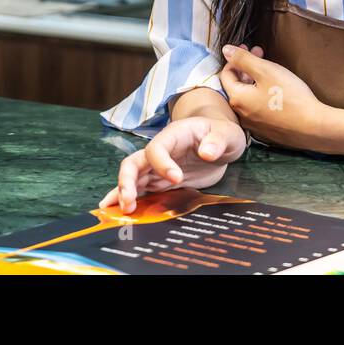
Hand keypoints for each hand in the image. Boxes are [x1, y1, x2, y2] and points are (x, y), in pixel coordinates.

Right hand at [98, 115, 246, 213]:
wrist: (220, 143)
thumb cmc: (222, 134)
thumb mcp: (227, 134)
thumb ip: (217, 141)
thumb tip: (208, 152)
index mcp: (174, 135)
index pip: (156, 148)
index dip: (162, 164)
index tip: (176, 179)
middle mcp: (160, 151)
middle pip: (134, 163)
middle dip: (127, 181)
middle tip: (129, 201)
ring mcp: (157, 167)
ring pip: (133, 178)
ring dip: (124, 193)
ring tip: (118, 211)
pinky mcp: (160, 182)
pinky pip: (141, 190)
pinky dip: (129, 199)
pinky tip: (116, 211)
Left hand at [219, 43, 324, 148]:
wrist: (313, 126)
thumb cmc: (290, 97)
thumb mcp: (266, 70)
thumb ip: (243, 59)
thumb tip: (225, 50)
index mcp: (237, 99)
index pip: (225, 75)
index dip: (235, 59)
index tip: (247, 48)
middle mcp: (241, 115)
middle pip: (236, 86)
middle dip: (246, 67)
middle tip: (259, 54)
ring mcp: (254, 125)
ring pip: (248, 97)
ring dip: (254, 80)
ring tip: (269, 70)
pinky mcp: (266, 130)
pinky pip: (258, 109)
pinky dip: (261, 95)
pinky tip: (275, 89)